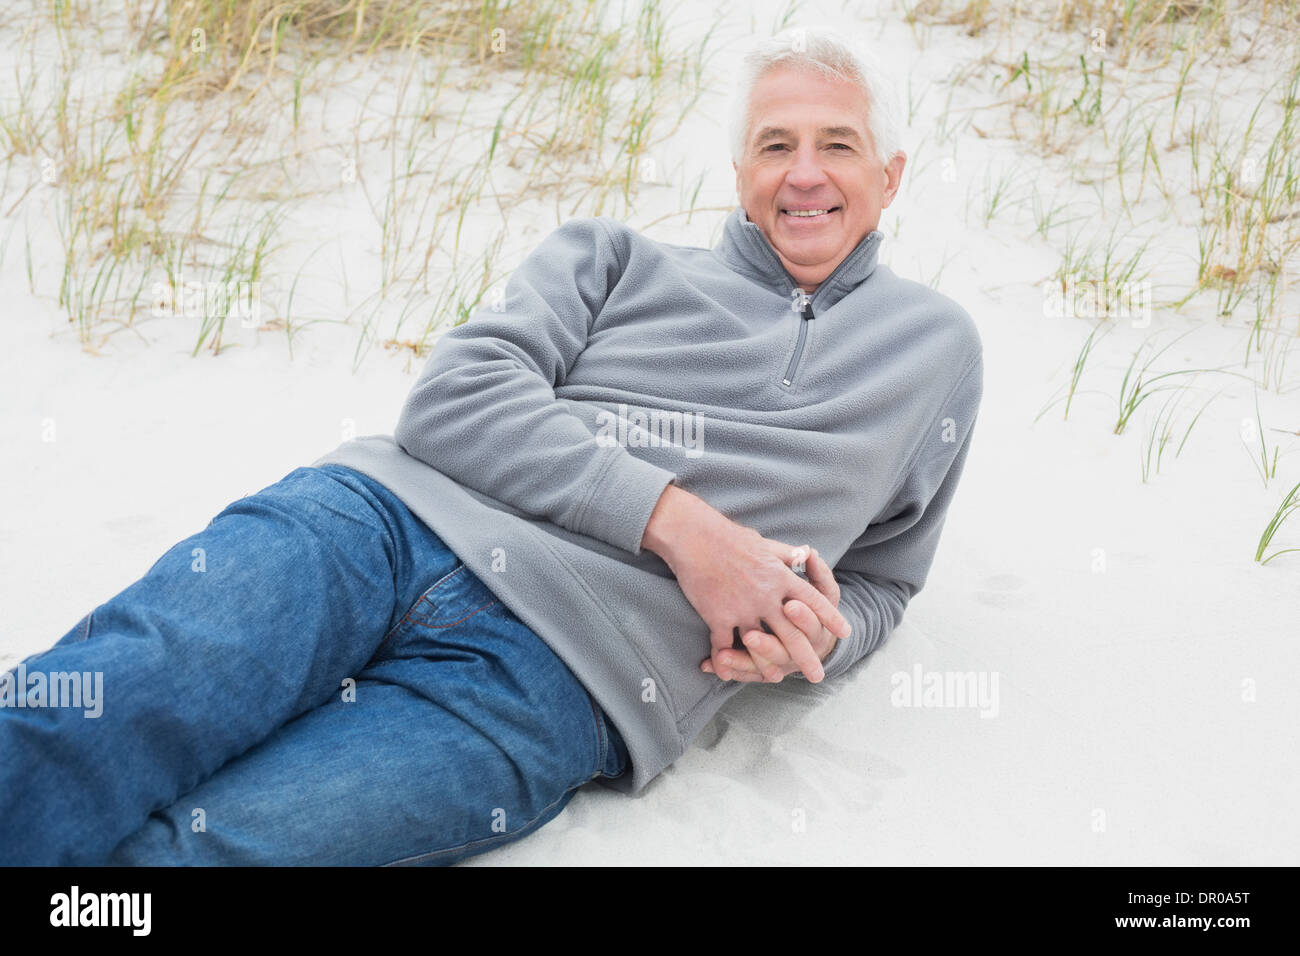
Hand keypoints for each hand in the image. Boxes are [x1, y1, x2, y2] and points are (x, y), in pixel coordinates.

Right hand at [641, 487, 849, 681]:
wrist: (694, 536)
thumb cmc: (729, 537)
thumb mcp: (764, 543)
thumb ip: (786, 555)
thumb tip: (806, 553)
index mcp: (781, 576)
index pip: (814, 601)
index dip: (830, 618)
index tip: (845, 632)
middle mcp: (767, 596)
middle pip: (793, 633)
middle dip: (807, 656)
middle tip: (818, 675)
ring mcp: (743, 608)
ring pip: (760, 645)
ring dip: (767, 665)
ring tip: (776, 678)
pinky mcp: (718, 616)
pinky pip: (723, 644)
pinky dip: (723, 659)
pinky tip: (725, 671)